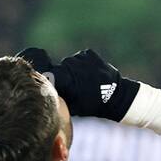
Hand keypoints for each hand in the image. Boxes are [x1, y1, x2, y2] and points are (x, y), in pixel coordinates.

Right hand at [18, 46, 139, 121]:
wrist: (116, 96)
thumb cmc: (91, 105)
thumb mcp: (72, 107)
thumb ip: (58, 99)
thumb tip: (43, 95)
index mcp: (68, 79)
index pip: (51, 74)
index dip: (47, 79)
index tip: (47, 82)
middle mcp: (73, 65)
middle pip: (60, 68)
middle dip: (63, 75)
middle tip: (72, 85)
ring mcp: (81, 58)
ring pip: (70, 62)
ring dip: (73, 70)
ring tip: (83, 80)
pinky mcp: (89, 53)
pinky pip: (80, 57)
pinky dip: (82, 64)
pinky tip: (89, 73)